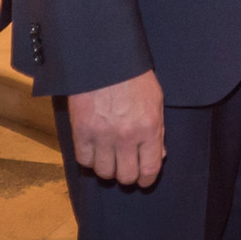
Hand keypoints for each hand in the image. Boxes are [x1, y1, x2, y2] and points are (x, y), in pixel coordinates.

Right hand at [68, 70, 165, 185]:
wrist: (104, 59)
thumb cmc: (133, 76)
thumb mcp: (155, 100)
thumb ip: (158, 131)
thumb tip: (159, 156)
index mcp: (149, 128)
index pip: (150, 169)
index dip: (147, 180)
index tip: (143, 181)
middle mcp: (127, 137)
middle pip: (126, 176)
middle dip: (127, 176)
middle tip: (125, 168)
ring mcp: (102, 136)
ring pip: (104, 172)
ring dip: (108, 169)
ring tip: (109, 159)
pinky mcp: (81, 132)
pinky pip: (84, 160)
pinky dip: (89, 160)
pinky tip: (94, 151)